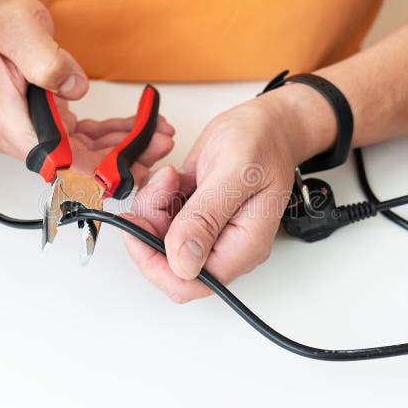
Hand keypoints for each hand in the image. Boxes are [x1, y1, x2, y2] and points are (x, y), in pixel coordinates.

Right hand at [0, 0, 174, 180]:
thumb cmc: (2, 26)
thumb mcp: (21, 31)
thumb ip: (45, 60)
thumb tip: (73, 87)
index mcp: (8, 121)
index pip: (53, 160)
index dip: (90, 170)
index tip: (125, 170)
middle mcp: (22, 135)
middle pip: (76, 163)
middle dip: (121, 159)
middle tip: (159, 144)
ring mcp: (39, 134)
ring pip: (88, 155)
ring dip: (126, 149)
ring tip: (161, 135)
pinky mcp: (55, 127)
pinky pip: (90, 139)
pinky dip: (117, 136)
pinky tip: (142, 128)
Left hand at [123, 88, 328, 302]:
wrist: (269, 124)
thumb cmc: (264, 143)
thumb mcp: (235, 173)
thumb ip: (206, 217)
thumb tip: (182, 261)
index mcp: (242, 247)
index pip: (190, 283)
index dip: (155, 263)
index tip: (139, 228)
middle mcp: (224, 245)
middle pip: (168, 263)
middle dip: (151, 229)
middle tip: (160, 191)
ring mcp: (208, 231)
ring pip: (159, 240)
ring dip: (153, 208)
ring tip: (171, 177)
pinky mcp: (194, 215)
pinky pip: (160, 219)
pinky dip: (157, 198)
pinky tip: (174, 177)